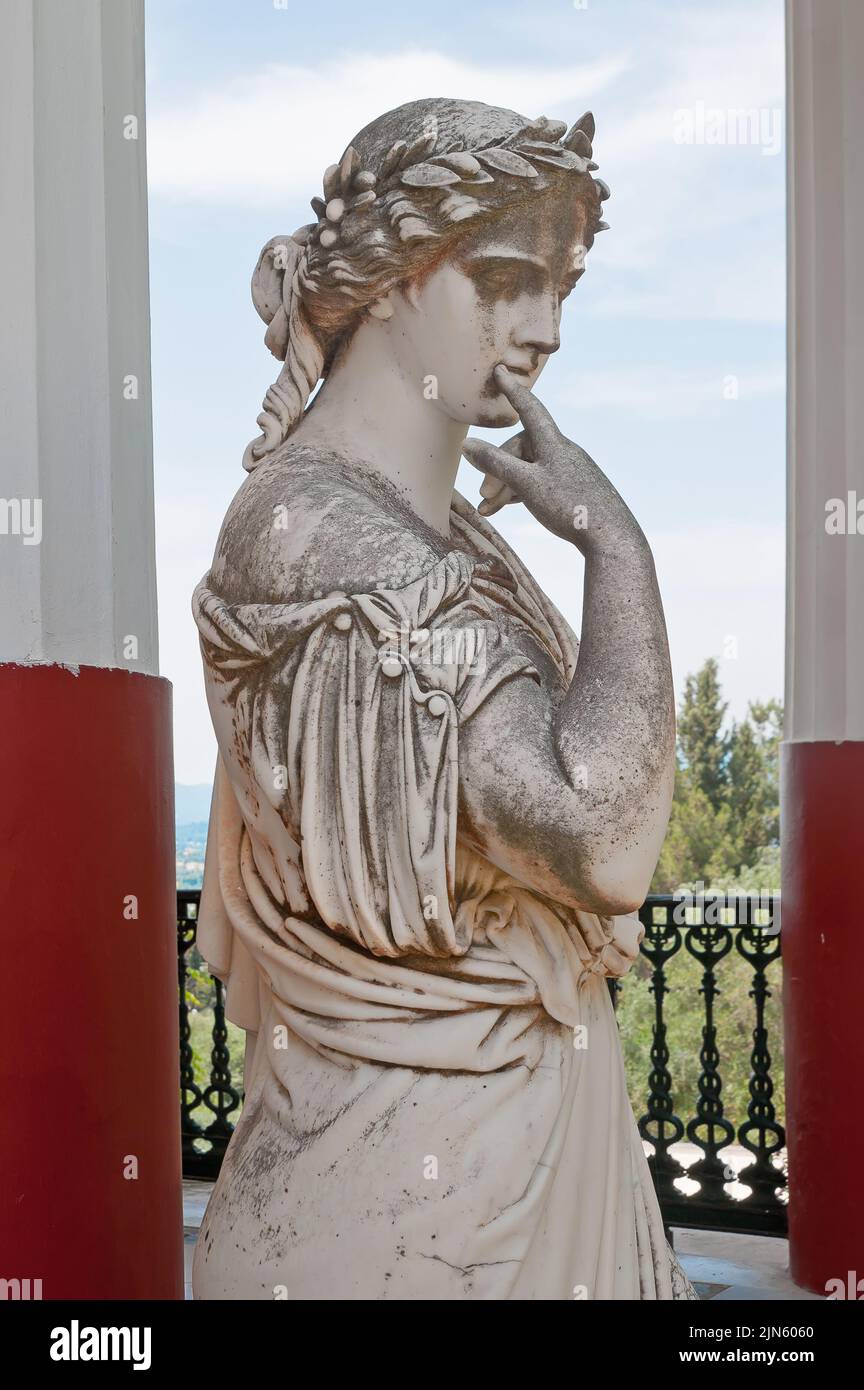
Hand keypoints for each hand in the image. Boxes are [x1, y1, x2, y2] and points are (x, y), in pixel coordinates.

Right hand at [461, 365, 643, 555]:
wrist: (611, 539)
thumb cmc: (569, 507)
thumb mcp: (526, 484)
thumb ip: (495, 464)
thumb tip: (467, 445)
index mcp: (553, 442)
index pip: (528, 408)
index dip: (512, 390)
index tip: (500, 371)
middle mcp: (562, 451)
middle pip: (520, 449)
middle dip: (497, 468)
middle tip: (484, 493)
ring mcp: (568, 471)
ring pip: (526, 469)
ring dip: (503, 487)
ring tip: (487, 510)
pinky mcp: (571, 489)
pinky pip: (538, 484)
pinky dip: (518, 494)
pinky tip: (503, 509)